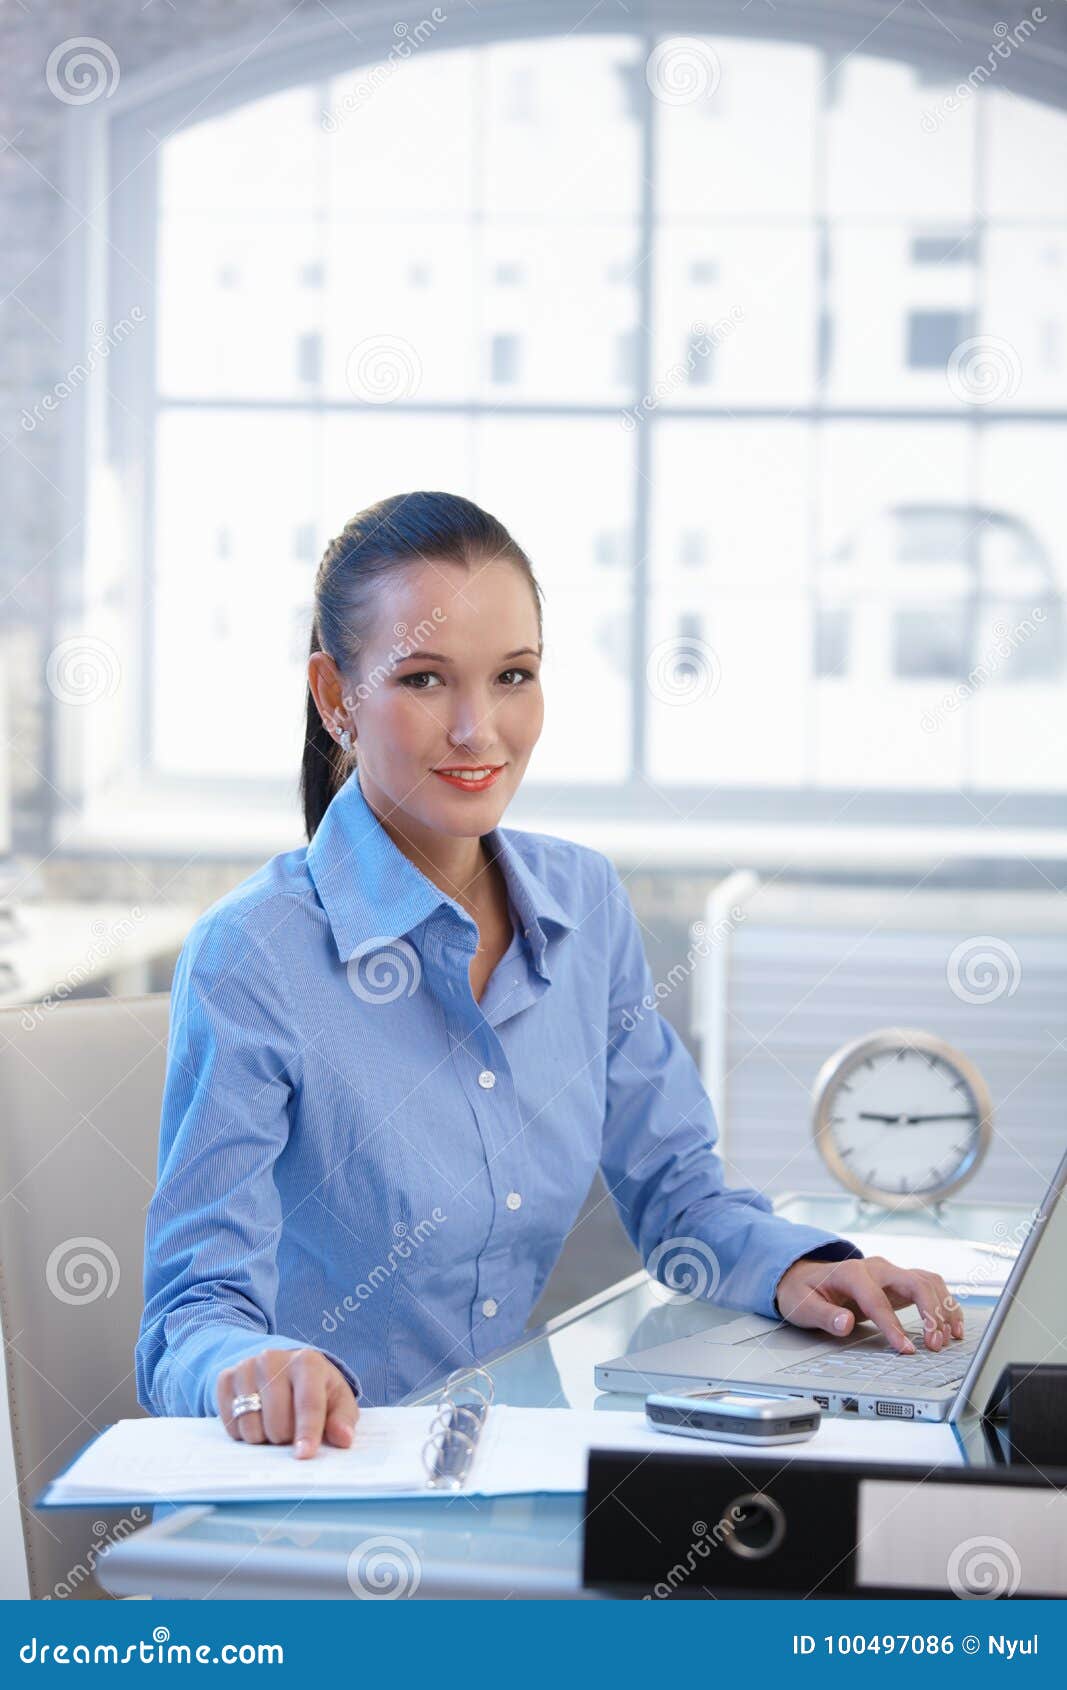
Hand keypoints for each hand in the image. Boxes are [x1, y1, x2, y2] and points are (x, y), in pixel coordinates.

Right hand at [216, 1347, 359, 1458]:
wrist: (281, 1367)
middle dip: (285, 1438)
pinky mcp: (225, 1378)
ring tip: (273, 1424)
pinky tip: (255, 1419)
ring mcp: (246, 1367)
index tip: (304, 1454)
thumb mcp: (336, 1399)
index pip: (307, 1402)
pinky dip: (242, 1432)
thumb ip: (343, 1419)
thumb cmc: (314, 1389)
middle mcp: (273, 1359)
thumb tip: (343, 1439)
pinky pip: (230, 1425)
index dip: (307, 1431)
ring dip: (263, 1438)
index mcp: (307, 1362)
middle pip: (277, 1422)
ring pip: (251, 1427)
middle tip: (290, 1431)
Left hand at [774, 1255, 964, 1354]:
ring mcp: (889, 1273)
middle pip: (914, 1282)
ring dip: (942, 1308)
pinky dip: (944, 1304)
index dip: (893, 1326)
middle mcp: (875, 1268)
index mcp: (851, 1272)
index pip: (877, 1300)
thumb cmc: (803, 1291)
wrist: (805, 1277)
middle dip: (930, 1313)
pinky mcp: (898, 1283)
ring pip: (927, 1282)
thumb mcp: (802, 1305)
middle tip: (934, 1344)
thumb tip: (845, 1322)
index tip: (906, 1350)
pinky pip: (929, 1287)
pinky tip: (952, 1325)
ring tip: (948, 1338)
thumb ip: (824, 1315)